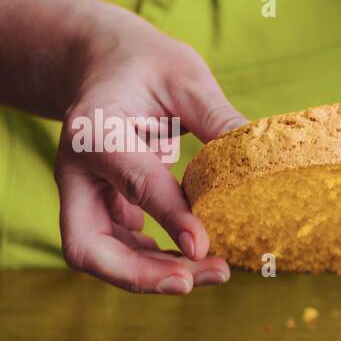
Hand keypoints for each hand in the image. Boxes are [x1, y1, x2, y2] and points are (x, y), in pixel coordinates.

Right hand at [54, 12, 246, 293]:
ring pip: (102, 256)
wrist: (102, 61)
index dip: (170, 218)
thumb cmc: (146, 64)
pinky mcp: (99, 208)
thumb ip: (218, 120)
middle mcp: (76, 170)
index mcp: (95, 130)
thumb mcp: (185, 78)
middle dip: (143, 275)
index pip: (133, 184)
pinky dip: (155, 262)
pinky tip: (197, 260)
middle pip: (90, 246)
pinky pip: (119, 249)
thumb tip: (265, 164)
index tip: (204, 247)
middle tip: (199, 279)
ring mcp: (82, 194)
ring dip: (154, 276)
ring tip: (215, 272)